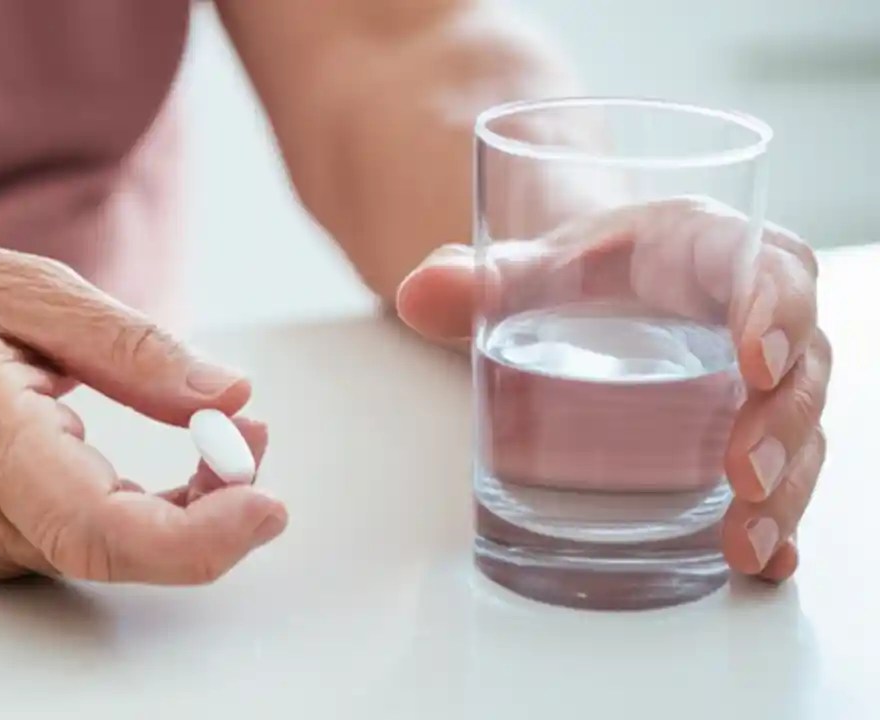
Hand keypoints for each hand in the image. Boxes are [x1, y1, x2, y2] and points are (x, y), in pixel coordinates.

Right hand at [0, 238, 286, 582]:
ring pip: (116, 553)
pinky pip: (97, 545)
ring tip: (232, 437)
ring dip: (196, 510)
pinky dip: (161, 513)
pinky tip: (194, 465)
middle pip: (121, 550)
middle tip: (257, 439)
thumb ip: (134, 349)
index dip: (196, 535)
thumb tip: (231, 398)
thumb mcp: (30, 289)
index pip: (97, 527)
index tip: (267, 505)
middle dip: (216, 510)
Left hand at [395, 197, 828, 581]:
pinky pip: (784, 473)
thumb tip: (416, 292)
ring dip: (784, 486)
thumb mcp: (528, 269)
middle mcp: (749, 312)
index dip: (774, 309)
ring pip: (798, 428)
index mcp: (703, 249)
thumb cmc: (573, 270)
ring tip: (746, 540)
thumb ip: (474, 280)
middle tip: (741, 476)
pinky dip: (780, 522)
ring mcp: (757, 378)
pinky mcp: (750, 429)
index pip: (762, 266)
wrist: (590, 288)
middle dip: (780, 422)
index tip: (757, 359)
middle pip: (797, 362)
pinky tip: (765, 562)